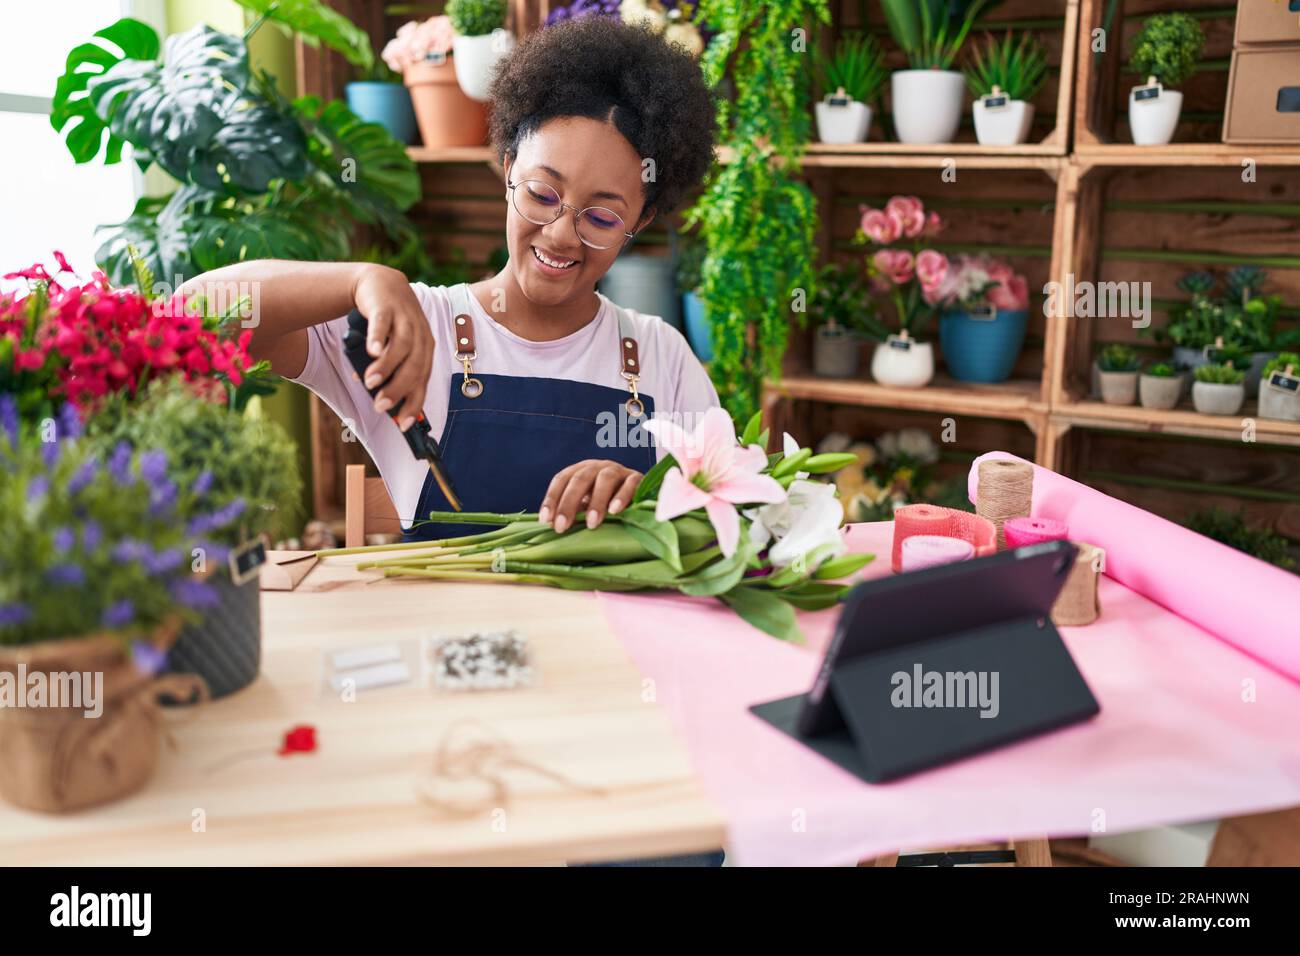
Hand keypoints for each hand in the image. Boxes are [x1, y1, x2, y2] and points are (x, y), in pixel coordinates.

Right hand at [351, 264, 434, 429]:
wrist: (381, 284)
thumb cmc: (390, 323)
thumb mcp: (395, 347)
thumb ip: (391, 371)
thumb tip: (379, 401)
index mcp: (424, 348)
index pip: (422, 380)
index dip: (414, 403)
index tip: (402, 423)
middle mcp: (419, 334)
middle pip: (414, 366)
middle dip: (398, 389)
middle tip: (381, 405)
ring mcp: (405, 319)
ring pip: (401, 347)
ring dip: (386, 367)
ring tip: (370, 383)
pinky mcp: (386, 306)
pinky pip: (383, 324)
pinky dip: (378, 338)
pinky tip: (371, 351)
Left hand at [539, 460, 641, 532]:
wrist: (640, 494)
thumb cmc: (607, 503)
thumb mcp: (586, 506)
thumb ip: (572, 511)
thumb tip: (551, 524)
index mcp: (582, 470)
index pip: (562, 479)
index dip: (552, 498)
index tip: (546, 520)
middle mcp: (598, 467)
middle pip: (580, 479)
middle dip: (569, 503)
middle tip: (562, 526)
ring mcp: (619, 471)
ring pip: (605, 479)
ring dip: (596, 501)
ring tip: (591, 523)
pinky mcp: (637, 479)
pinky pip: (629, 485)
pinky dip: (622, 497)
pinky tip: (614, 511)